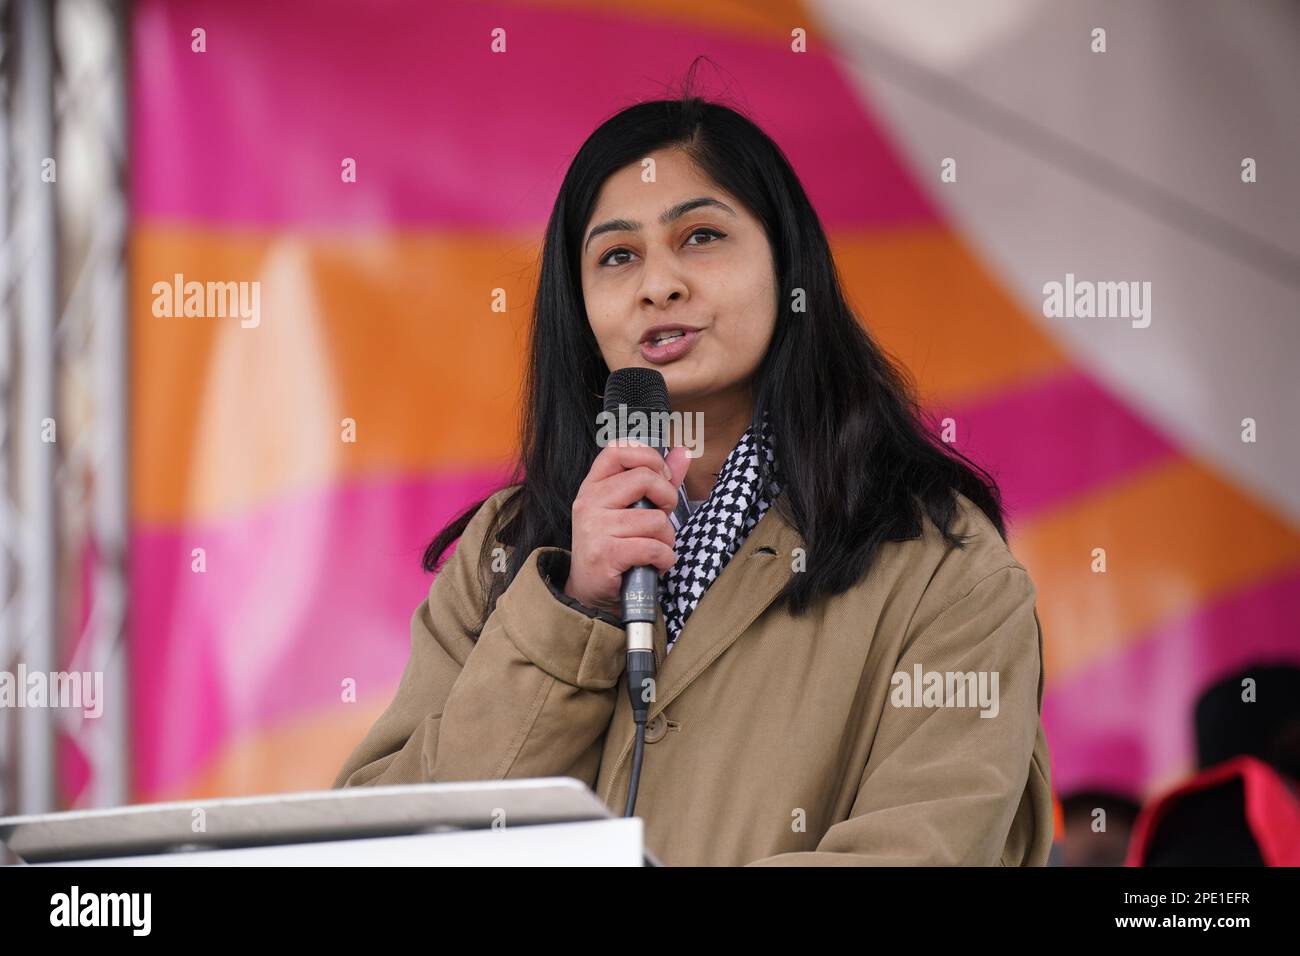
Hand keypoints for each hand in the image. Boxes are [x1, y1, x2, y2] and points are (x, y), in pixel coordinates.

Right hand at [563, 440, 691, 614]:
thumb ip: (658, 479)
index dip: (648, 458)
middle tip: (662, 519)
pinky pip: (653, 547)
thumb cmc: (615, 545)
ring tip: (656, 548)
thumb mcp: (632, 508)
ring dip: (666, 539)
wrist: (590, 591)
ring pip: (654, 519)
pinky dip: (664, 559)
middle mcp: (589, 502)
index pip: (618, 450)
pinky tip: (655, 564)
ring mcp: (595, 528)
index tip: (660, 479)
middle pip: (644, 478)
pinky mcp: (605, 554)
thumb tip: (684, 451)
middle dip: (667, 499)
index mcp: (594, 485)